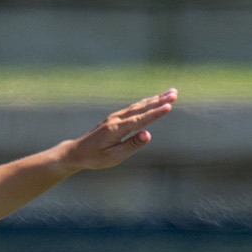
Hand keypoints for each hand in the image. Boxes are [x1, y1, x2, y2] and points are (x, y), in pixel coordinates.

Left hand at [60, 88, 176, 171]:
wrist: (76, 153)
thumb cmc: (94, 158)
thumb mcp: (112, 157)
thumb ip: (131, 146)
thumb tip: (147, 135)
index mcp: (116, 130)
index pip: (140, 120)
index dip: (155, 113)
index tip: (169, 106)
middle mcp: (116, 120)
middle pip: (141, 108)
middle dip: (159, 101)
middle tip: (175, 94)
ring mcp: (115, 117)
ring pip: (138, 106)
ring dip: (155, 99)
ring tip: (171, 93)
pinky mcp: (114, 118)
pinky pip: (133, 108)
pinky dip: (146, 103)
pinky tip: (154, 99)